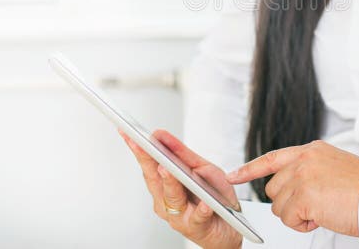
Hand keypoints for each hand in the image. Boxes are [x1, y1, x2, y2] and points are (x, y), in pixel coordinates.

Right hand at [120, 129, 242, 248]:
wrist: (230, 226)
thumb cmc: (213, 197)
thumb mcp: (202, 169)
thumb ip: (183, 155)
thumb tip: (162, 135)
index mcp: (165, 185)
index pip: (148, 165)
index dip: (138, 149)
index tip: (129, 132)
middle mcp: (166, 201)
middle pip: (154, 179)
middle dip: (147, 160)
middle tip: (141, 143)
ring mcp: (179, 216)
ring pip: (172, 198)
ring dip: (169, 182)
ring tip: (166, 168)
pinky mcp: (197, 227)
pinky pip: (198, 217)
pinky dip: (201, 210)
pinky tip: (205, 203)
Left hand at [226, 141, 358, 236]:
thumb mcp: (337, 166)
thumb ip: (314, 169)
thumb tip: (298, 183)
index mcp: (312, 150)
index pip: (273, 158)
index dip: (250, 169)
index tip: (232, 175)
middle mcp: (304, 160)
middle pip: (274, 189)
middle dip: (289, 203)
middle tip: (315, 206)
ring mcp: (302, 176)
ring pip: (279, 207)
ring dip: (298, 215)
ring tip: (323, 209)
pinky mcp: (303, 196)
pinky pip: (289, 219)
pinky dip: (303, 225)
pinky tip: (322, 217)